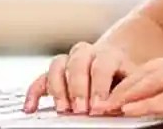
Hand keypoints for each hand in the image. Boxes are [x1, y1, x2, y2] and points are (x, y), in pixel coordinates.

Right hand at [23, 41, 137, 114]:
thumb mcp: (131, 80)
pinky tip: (31, 108)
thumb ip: (125, 90)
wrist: (116, 60)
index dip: (100, 87)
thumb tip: (121, 106)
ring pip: (57, 66)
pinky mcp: (55, 72)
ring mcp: (69, 61)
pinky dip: (34, 93)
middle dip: (78, 88)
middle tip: (80, 109)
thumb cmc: (124, 74)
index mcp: (109, 54)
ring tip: (62, 109)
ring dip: (58, 88)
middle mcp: (87, 53)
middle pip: (77, 63)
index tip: (98, 107)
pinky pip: (40, 79)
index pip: (102, 65)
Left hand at [103, 44, 162, 128]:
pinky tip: (134, 111)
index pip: (160, 66)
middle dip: (123, 86)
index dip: (133, 80)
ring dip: (129, 94)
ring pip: (158, 79)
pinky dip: (149, 102)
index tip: (114, 95)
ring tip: (108, 108)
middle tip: (100, 102)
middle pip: (153, 69)